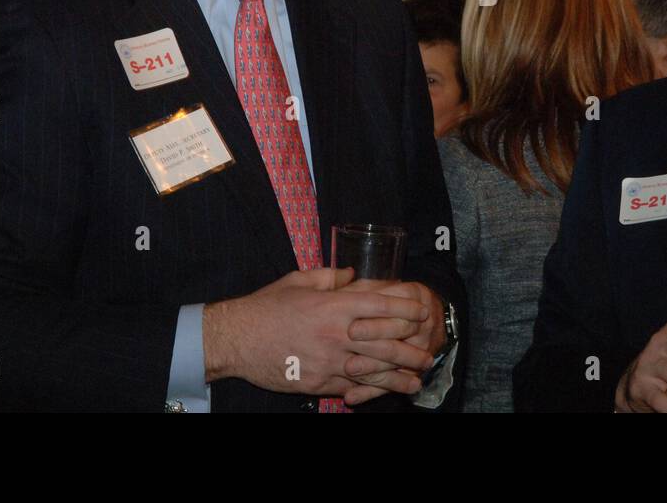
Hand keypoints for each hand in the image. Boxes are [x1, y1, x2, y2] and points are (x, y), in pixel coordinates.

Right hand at [203, 269, 431, 398]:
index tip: (421, 309)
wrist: (236, 339)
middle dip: (410, 346)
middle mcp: (336, 334)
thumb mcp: (298, 281)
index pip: (380, 305)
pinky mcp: (318, 382)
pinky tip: (385, 394)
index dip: (405, 307)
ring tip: (418, 379)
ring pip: (373, 370)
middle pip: (384, 340)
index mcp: (333, 306)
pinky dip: (370, 391)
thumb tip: (352, 273)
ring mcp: (329, 361)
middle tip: (429, 351)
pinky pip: (350, 387)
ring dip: (399, 376)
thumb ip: (330, 276)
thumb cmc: (266, 307)